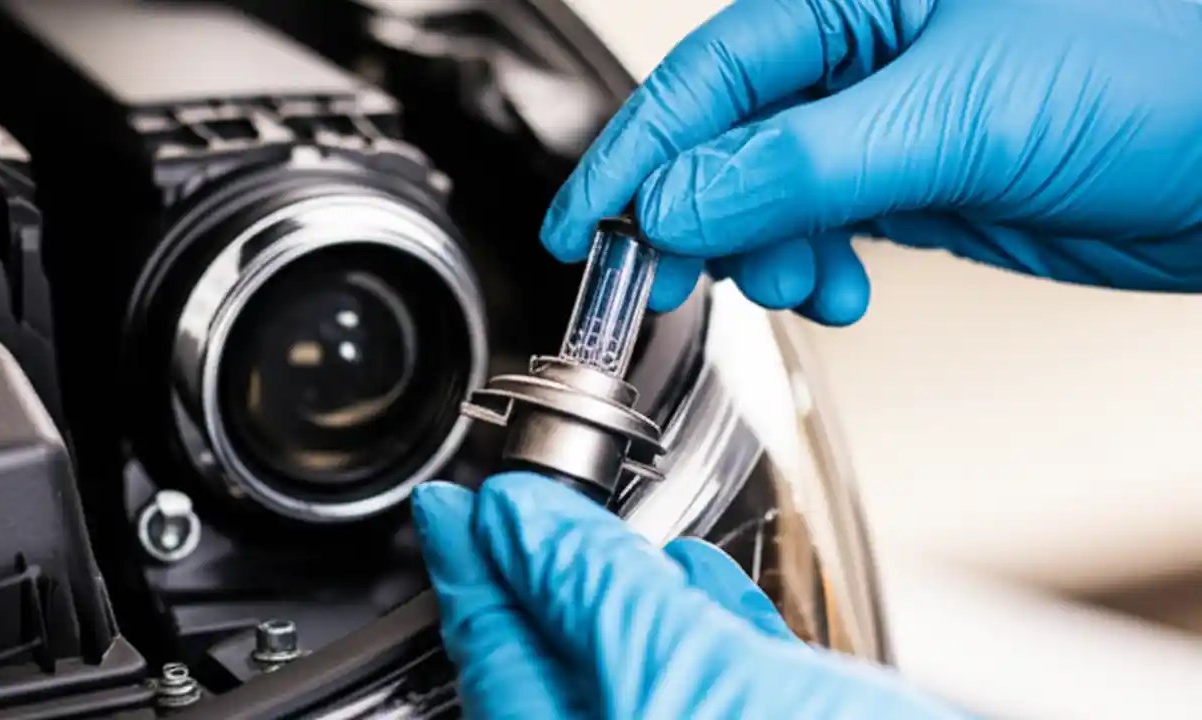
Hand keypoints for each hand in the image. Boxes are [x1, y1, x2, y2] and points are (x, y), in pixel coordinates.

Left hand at [411, 472, 969, 718]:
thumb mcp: (691, 681)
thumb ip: (597, 596)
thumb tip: (522, 523)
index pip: (498, 658)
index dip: (472, 571)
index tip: (453, 506)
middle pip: (557, 663)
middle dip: (532, 573)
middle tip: (502, 504)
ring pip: (634, 664)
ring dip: (610, 585)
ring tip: (583, 523)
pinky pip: (713, 676)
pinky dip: (698, 616)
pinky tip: (695, 574)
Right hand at [542, 0, 1201, 324]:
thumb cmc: (1158, 76)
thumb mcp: (954, 116)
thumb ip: (799, 163)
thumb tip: (683, 198)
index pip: (710, 75)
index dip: (637, 152)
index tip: (586, 221)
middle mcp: (864, 54)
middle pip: (726, 136)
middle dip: (691, 214)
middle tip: (664, 275)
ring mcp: (886, 121)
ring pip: (767, 192)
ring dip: (758, 252)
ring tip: (791, 283)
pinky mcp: (915, 180)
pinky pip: (821, 225)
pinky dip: (812, 267)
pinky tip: (839, 287)